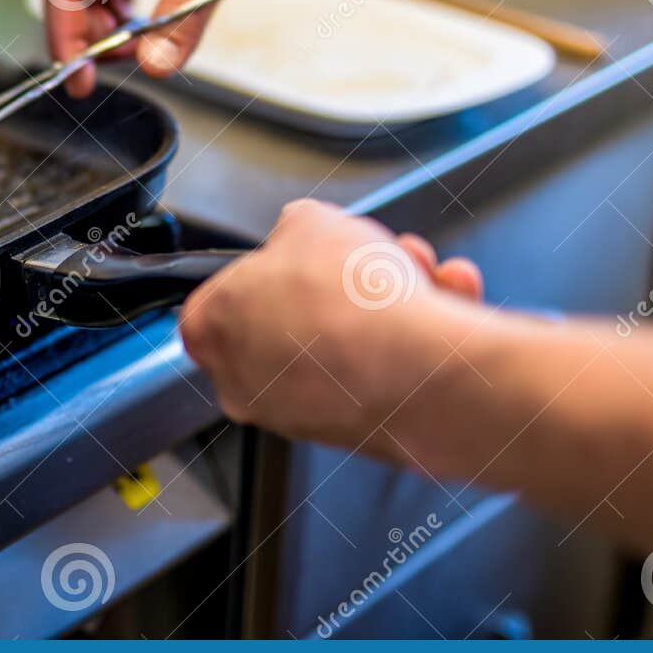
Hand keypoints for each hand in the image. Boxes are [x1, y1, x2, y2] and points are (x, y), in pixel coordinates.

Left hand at [179, 199, 482, 449]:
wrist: (414, 370)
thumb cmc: (346, 304)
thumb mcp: (310, 220)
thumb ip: (296, 226)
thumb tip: (303, 232)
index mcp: (210, 330)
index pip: (221, 297)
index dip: (267, 268)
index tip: (298, 256)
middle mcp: (244, 383)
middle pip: (293, 316)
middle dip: (343, 278)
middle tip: (371, 255)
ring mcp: (299, 414)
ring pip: (346, 341)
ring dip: (389, 300)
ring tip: (418, 273)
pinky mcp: (356, 433)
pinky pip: (384, 372)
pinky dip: (415, 337)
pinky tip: (443, 302)